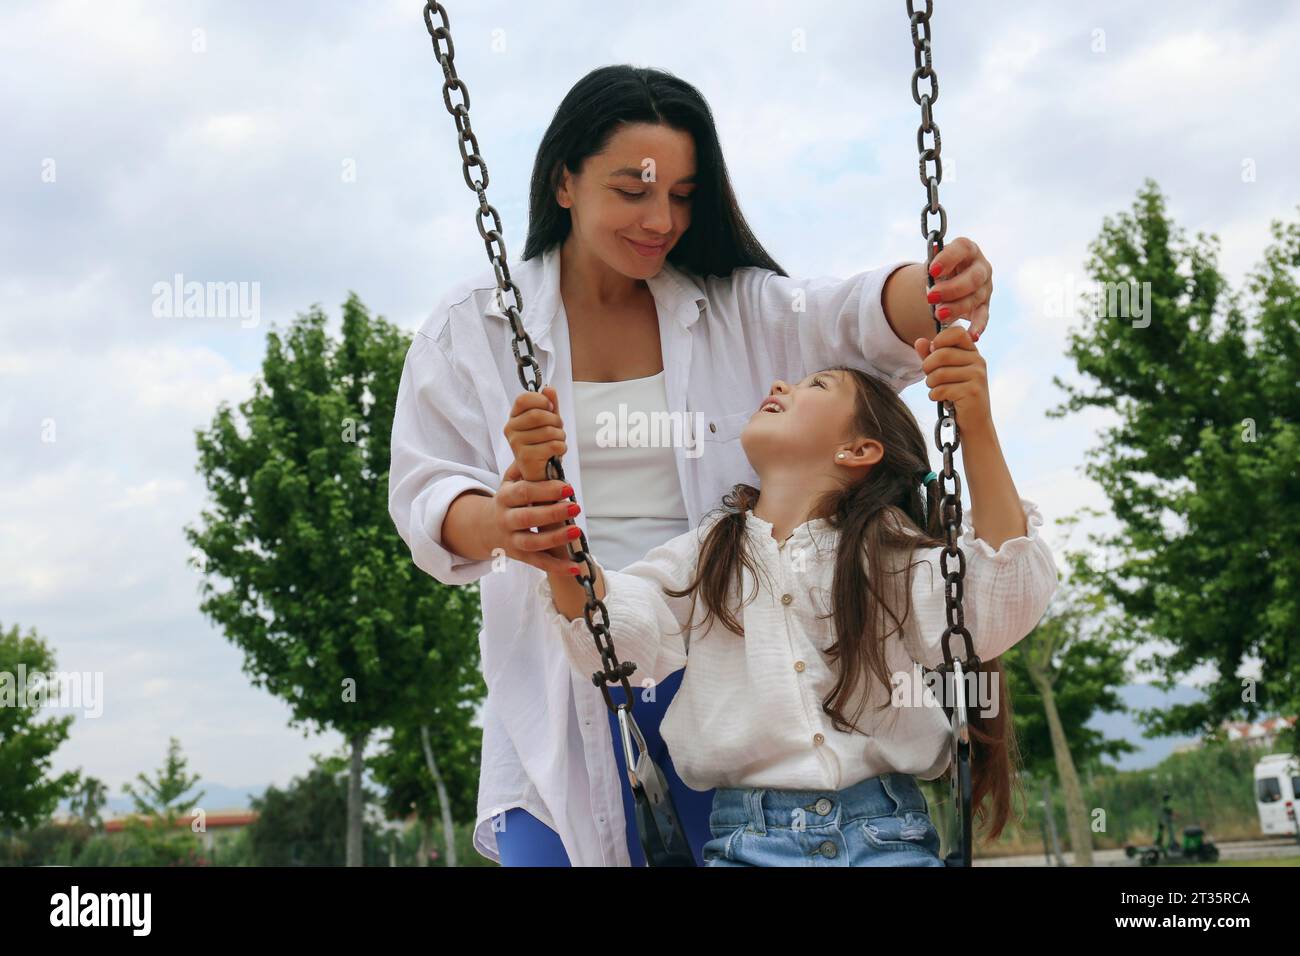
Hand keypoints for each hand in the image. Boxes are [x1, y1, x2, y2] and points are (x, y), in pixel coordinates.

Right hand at [486, 458, 581, 575]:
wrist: (485, 528)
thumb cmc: (508, 499)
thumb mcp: (509, 481)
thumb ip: (523, 467)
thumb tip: (543, 452)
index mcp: (504, 497)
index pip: (524, 492)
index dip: (545, 490)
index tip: (567, 487)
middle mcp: (505, 519)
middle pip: (527, 517)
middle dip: (552, 513)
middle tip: (576, 506)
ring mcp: (511, 539)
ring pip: (532, 542)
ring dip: (555, 538)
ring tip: (577, 531)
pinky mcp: (519, 556)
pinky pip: (538, 563)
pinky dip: (557, 567)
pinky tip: (575, 568)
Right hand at [504, 385, 566, 481]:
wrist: (542, 472)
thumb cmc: (544, 445)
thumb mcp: (549, 421)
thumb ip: (549, 404)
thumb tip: (549, 389)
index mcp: (514, 417)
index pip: (524, 399)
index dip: (541, 401)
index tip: (550, 408)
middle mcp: (510, 429)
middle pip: (537, 414)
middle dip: (556, 421)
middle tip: (558, 428)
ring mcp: (516, 444)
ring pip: (549, 431)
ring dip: (561, 436)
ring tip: (557, 442)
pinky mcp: (525, 457)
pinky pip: (553, 445)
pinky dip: (561, 448)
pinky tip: (556, 453)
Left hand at [913, 324, 990, 429]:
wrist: (973, 422)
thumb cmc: (956, 394)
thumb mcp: (943, 372)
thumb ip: (931, 356)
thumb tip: (919, 341)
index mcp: (972, 352)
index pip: (956, 332)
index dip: (940, 340)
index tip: (934, 352)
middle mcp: (978, 361)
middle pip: (941, 353)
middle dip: (928, 367)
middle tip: (930, 378)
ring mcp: (977, 376)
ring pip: (939, 373)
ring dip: (931, 384)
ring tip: (937, 389)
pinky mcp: (972, 391)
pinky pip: (941, 389)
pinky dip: (935, 396)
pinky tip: (942, 399)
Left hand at [926, 236, 992, 340]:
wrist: (947, 283)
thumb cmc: (940, 270)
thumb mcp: (935, 263)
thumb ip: (933, 262)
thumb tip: (933, 256)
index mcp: (968, 250)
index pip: (962, 249)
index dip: (948, 259)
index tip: (932, 271)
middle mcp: (981, 267)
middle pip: (973, 278)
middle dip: (952, 289)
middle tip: (931, 297)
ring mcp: (985, 287)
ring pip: (975, 298)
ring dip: (957, 308)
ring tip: (938, 314)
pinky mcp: (985, 306)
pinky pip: (983, 317)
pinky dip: (978, 327)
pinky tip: (971, 336)